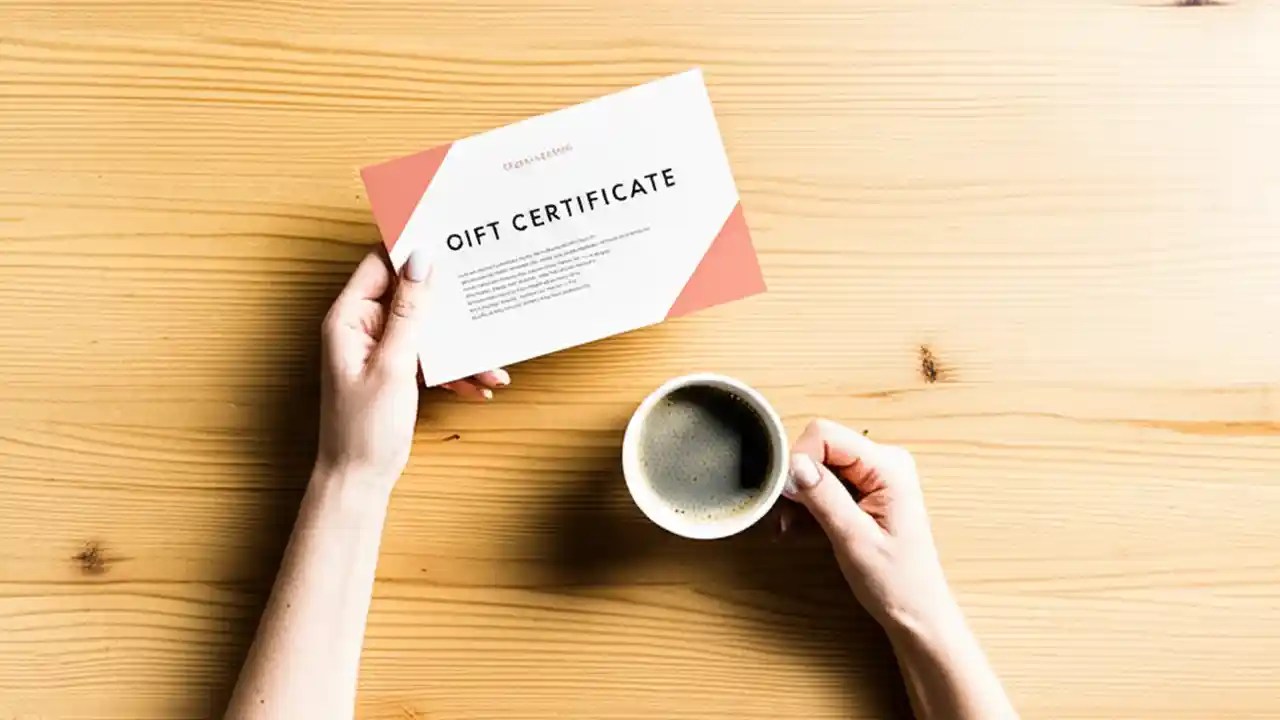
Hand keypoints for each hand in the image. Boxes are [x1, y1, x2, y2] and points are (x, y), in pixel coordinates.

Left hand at [316, 249, 508, 490]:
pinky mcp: (396, 370)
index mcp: (349, 318)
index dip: (412, 247)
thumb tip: (421, 260)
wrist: (359, 480)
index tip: (448, 237)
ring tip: (490, 362)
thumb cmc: (364, 429)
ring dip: (460, 344)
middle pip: (411, 294)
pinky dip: (454, 368)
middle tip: (482, 290)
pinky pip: (430, 355)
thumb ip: (409, 312)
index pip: (380, 263)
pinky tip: (478, 383)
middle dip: (449, 301)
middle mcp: (363, 328)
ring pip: (427, 328)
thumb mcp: (394, 366)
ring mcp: (381, 349)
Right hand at [782, 419, 957, 636]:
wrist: (918, 612)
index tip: (786, 495)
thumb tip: (795, 463)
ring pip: (819, 465)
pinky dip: (810, 503)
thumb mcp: (854, 540)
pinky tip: (799, 527)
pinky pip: (828, 482)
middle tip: (784, 518)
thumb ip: (824, 497)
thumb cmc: (896, 582)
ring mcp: (876, 474)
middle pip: (821, 447)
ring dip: (800, 494)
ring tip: (789, 527)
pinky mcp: (866, 488)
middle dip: (796, 479)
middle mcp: (884, 461)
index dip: (798, 459)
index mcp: (889, 467)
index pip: (826, 435)